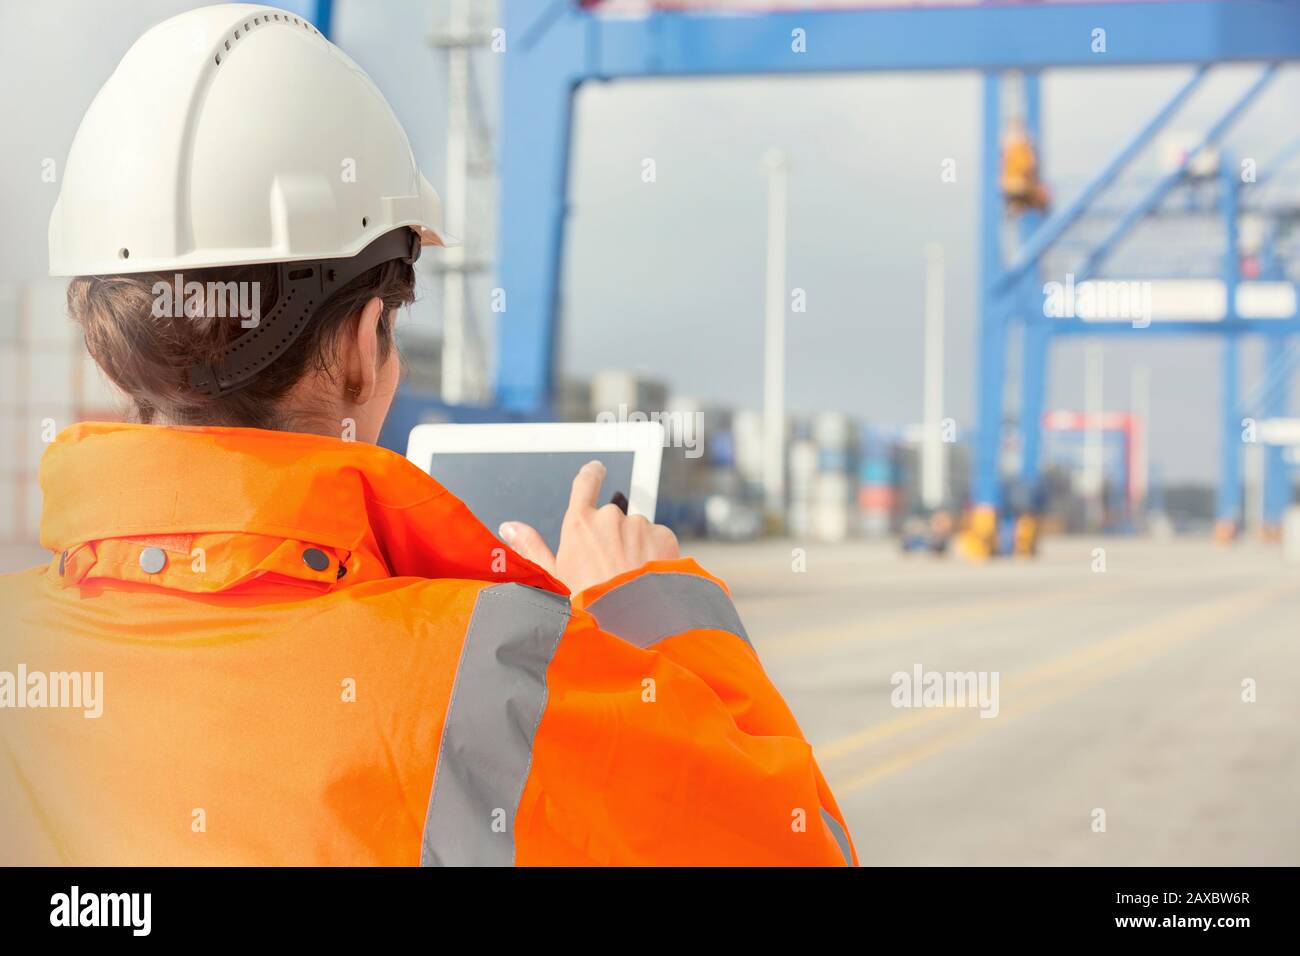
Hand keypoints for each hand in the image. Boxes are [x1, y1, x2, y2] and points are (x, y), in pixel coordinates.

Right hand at [499, 460, 678, 594]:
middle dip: (614, 538)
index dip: (591, 474)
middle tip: (610, 569)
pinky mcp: (663, 536)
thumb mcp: (553, 577)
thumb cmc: (587, 604)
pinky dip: (655, 555)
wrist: (631, 621)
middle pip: (613, 519)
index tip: (596, 470)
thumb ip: (531, 547)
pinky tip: (647, 577)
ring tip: (629, 579)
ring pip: (637, 531)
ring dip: (635, 548)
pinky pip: (658, 540)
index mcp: (580, 524)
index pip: (585, 484)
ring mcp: (639, 525)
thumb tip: (509, 527)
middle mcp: (610, 517)